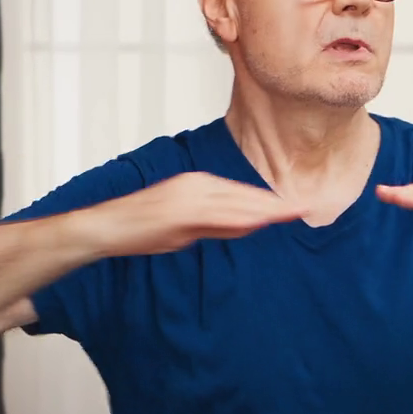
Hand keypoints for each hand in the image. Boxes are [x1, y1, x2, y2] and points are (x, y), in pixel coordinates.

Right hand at [85, 172, 306, 256]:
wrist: (108, 227)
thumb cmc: (142, 229)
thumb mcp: (185, 227)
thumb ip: (215, 225)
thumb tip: (245, 227)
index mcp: (199, 185)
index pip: (242, 193)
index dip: (269, 201)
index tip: (293, 207)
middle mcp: (196, 184)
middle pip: (244, 195)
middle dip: (275, 204)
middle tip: (304, 208)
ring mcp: (188, 195)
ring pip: (236, 203)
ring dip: (265, 209)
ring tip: (292, 213)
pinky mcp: (179, 210)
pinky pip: (216, 215)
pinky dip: (240, 218)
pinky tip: (260, 221)